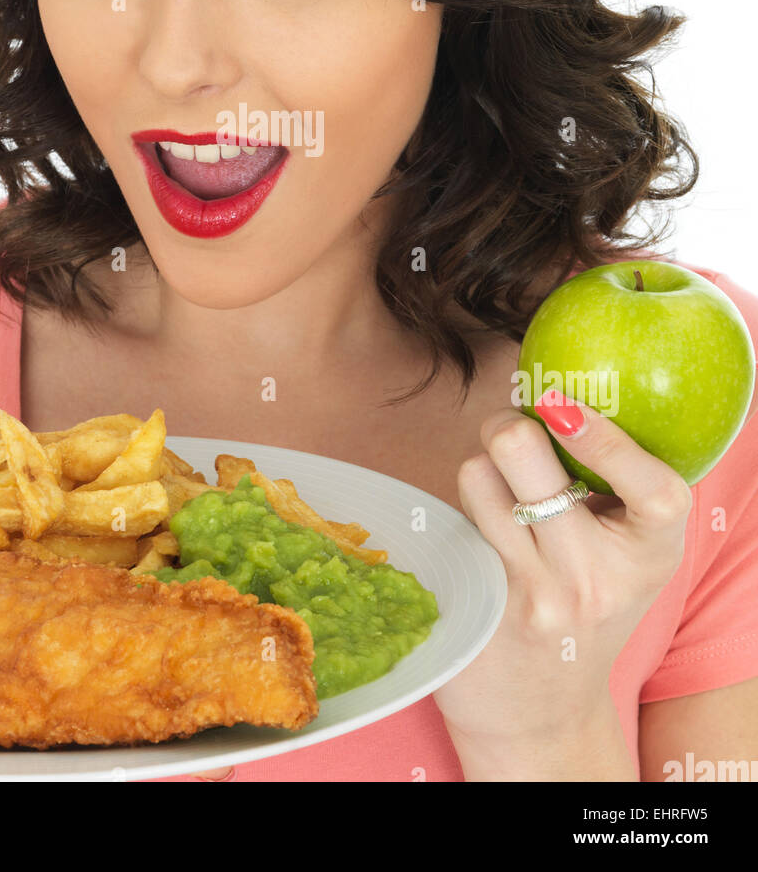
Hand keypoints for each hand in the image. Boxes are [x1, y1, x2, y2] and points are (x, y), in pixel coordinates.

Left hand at [433, 393, 692, 746]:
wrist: (543, 714)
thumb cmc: (587, 605)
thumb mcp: (627, 553)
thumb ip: (612, 481)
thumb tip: (553, 389)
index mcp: (651, 552)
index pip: (654, 490)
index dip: (605, 438)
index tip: (564, 405)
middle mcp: (593, 577)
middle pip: (521, 450)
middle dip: (509, 425)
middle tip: (515, 437)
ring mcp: (531, 595)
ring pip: (475, 473)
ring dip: (481, 471)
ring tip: (501, 500)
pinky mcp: (476, 606)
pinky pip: (450, 518)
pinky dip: (458, 513)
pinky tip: (478, 542)